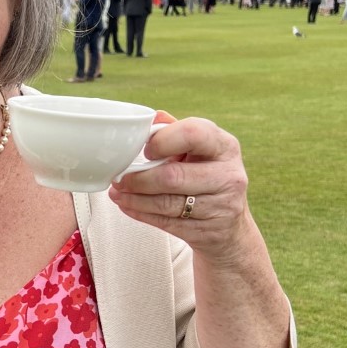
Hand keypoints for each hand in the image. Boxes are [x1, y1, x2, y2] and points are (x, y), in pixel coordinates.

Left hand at [107, 111, 252, 260]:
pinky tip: (128, 206)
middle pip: (174, 176)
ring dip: (135, 198)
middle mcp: (228, 175)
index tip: (145, 150)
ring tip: (117, 193)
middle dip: (139, 178)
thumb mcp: (200, 151)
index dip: (163, 141)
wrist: (229, 226)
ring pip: (167, 203)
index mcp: (225, 146)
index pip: (193, 134)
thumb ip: (176, 133)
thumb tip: (152, 117)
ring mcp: (221, 206)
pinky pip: (167, 222)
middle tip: (119, 178)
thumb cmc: (207, 178)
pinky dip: (141, 213)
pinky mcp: (207, 231)